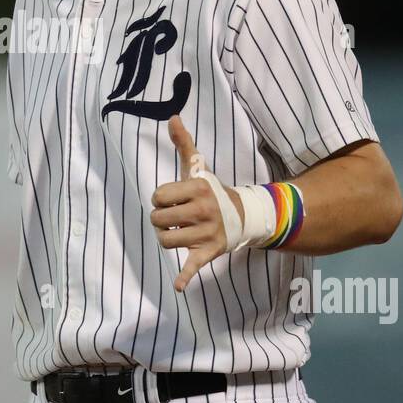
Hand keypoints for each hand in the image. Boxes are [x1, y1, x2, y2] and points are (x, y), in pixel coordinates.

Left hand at [150, 115, 243, 292]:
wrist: (245, 215)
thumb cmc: (213, 191)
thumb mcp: (199, 167)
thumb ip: (184, 144)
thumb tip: (172, 117)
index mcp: (197, 189)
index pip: (158, 196)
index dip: (160, 199)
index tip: (172, 199)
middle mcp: (202, 210)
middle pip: (158, 220)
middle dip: (160, 220)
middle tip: (173, 218)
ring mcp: (206, 233)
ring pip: (166, 241)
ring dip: (166, 238)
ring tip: (176, 233)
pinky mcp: (209, 252)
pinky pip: (193, 266)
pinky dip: (185, 276)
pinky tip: (178, 285)